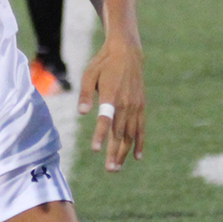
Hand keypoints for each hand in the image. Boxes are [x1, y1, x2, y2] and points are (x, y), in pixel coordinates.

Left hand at [79, 39, 144, 171]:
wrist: (127, 52)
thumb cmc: (103, 63)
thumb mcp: (88, 74)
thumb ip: (85, 95)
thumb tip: (82, 113)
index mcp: (111, 95)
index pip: (105, 119)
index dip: (100, 135)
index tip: (95, 149)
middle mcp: (125, 103)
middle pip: (120, 133)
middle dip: (114, 152)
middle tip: (110, 169)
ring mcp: (135, 106)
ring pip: (130, 134)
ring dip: (124, 152)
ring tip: (117, 167)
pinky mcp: (141, 106)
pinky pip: (141, 128)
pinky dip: (139, 142)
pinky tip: (137, 156)